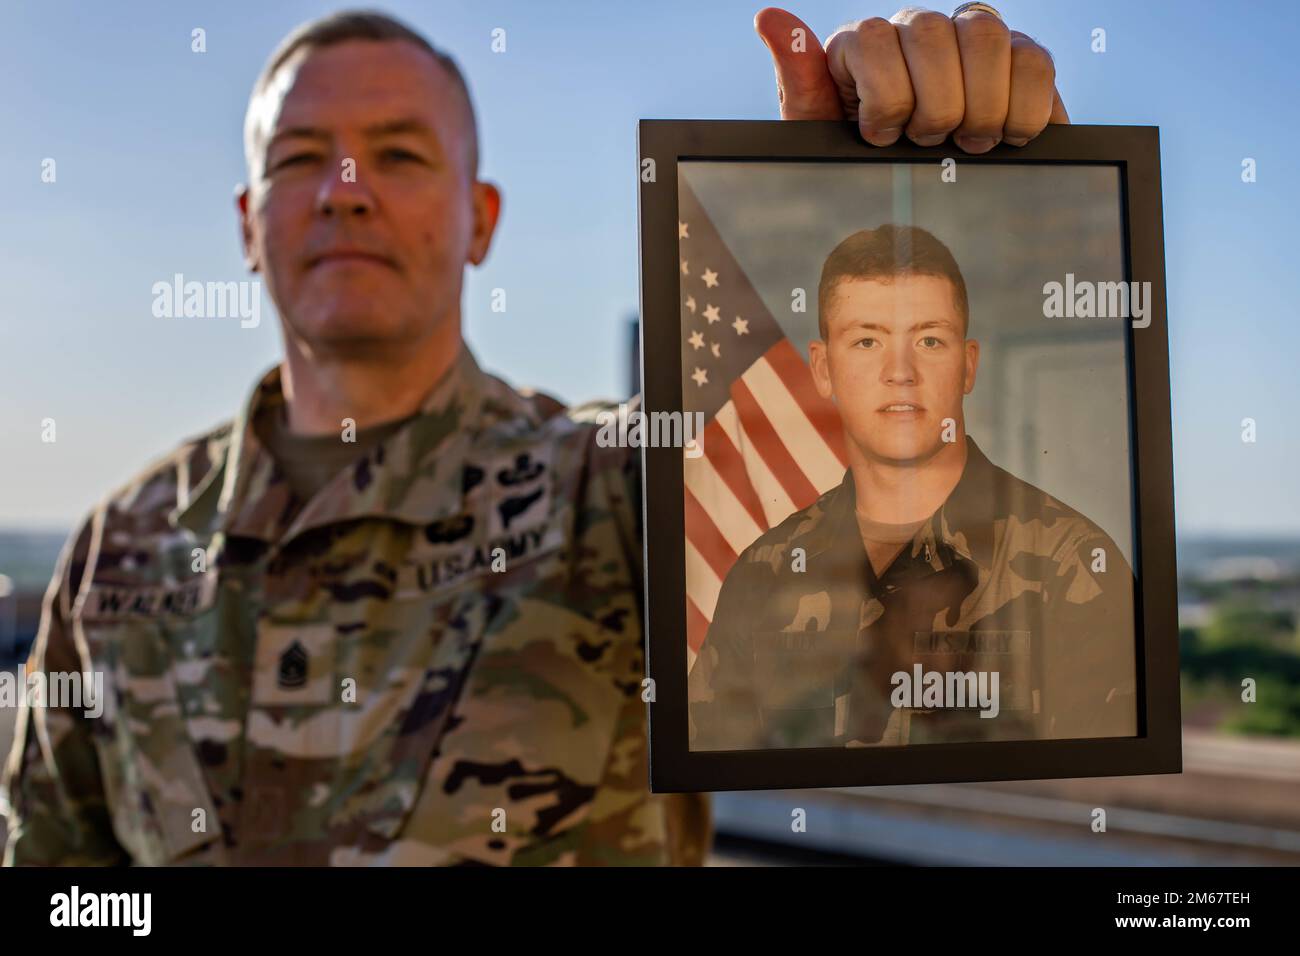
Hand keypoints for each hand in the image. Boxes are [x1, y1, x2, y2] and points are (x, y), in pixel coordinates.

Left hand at [755, 5, 1068, 152]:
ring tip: (967, 143)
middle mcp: (917, 27)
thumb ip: (797, 78)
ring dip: (980, 105)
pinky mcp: (1021, 57)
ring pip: (988, 36)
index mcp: (864, 42)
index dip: (883, 97)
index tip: (881, 137)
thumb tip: (769, 18)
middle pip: (933, 33)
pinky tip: (1005, 137)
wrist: (914, 193)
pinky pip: (1036, 61)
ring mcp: (971, 37)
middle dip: (933, 105)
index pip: (872, 38)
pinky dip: (1025, 108)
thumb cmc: (860, 161)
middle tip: (928, 141)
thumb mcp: (818, 132)